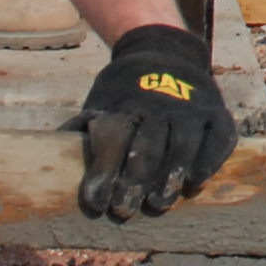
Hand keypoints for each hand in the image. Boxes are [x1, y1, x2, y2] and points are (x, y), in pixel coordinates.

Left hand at [77, 22, 239, 220]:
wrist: (166, 54)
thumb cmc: (125, 96)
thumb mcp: (100, 104)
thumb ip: (83, 131)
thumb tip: (48, 162)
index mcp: (124, 104)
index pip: (113, 138)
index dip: (104, 173)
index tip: (96, 204)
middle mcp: (159, 103)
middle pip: (148, 144)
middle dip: (135, 180)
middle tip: (125, 210)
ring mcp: (191, 106)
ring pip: (183, 142)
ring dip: (171, 175)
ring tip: (159, 204)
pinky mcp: (217, 112)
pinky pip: (218, 138)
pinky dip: (208, 161)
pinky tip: (195, 184)